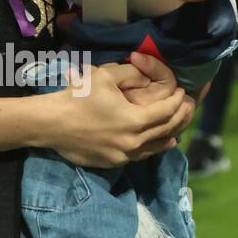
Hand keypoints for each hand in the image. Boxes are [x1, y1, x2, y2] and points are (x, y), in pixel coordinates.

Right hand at [44, 62, 188, 167]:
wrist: (51, 124)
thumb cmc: (78, 97)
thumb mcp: (106, 75)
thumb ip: (132, 74)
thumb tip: (148, 77)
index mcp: (135, 121)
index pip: (167, 112)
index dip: (178, 101)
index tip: (182, 93)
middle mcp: (134, 142)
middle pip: (167, 131)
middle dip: (180, 117)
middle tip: (187, 107)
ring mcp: (123, 156)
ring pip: (156, 147)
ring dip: (169, 135)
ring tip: (177, 127)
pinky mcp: (112, 163)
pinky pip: (140, 155)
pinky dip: (152, 147)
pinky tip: (157, 143)